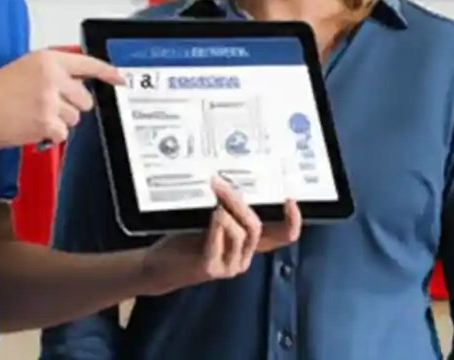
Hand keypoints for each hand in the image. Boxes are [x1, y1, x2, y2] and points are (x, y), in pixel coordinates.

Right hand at [0, 49, 123, 150]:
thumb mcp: (24, 69)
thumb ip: (52, 71)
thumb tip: (78, 80)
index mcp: (47, 60)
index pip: (87, 64)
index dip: (107, 72)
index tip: (119, 78)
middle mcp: (52, 77)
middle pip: (85, 98)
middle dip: (71, 106)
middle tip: (47, 107)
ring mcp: (50, 100)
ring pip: (75, 118)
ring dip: (59, 122)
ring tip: (34, 115)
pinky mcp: (46, 122)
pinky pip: (63, 134)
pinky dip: (50, 136)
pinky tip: (31, 127)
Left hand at [139, 176, 301, 295]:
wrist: (160, 266)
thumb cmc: (187, 241)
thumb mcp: (213, 223)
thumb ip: (228, 210)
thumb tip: (235, 184)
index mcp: (248, 246)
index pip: (282, 237)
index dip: (292, 221)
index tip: (290, 199)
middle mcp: (243, 258)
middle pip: (256, 227)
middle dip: (240, 202)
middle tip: (222, 184)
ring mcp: (228, 266)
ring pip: (241, 233)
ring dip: (227, 210)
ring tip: (213, 197)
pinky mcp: (211, 268)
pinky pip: (220, 242)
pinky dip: (217, 226)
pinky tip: (212, 215)